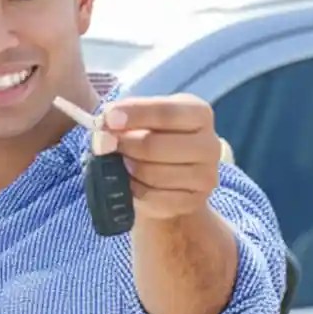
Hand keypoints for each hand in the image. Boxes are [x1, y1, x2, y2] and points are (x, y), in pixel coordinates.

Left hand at [95, 93, 221, 220]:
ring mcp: (205, 176)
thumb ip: (119, 119)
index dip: (135, 114)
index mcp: (197, 112)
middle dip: (124, 146)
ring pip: (153, 174)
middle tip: (106, 146)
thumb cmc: (145, 140)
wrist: (161, 181)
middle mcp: (209, 144)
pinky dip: (134, 191)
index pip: (167, 112)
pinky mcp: (193, 202)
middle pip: (155, 145)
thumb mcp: (136, 121)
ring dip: (127, 170)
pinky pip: (153, 198)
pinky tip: (131, 183)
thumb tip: (103, 130)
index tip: (108, 119)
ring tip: (122, 164)